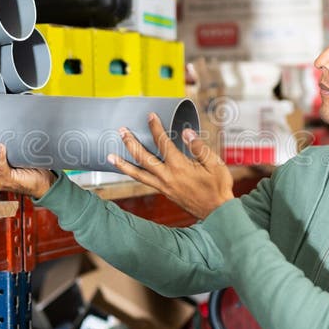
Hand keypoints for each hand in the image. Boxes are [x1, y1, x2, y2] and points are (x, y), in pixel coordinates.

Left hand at [108, 113, 233, 219]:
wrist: (217, 212)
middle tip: (121, 131)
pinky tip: (128, 170)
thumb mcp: (215, 164)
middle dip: (131, 143)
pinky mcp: (164, 192)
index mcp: (180, 167)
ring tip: (110, 156)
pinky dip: (134, 175)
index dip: (155, 128)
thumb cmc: (218, 187)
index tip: (150, 116)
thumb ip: (199, 148)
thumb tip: (186, 133)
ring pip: (138, 174)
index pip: (163, 143)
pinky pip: (144, 182)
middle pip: (143, 158)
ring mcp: (164, 186)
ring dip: (123, 164)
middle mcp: (168, 177)